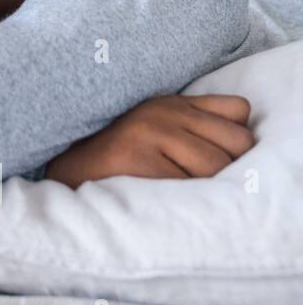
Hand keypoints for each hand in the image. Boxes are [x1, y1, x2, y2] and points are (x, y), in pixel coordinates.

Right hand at [44, 94, 253, 188]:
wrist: (62, 173)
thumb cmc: (114, 160)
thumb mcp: (154, 129)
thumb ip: (195, 124)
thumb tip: (242, 143)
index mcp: (170, 103)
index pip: (238, 114)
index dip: (232, 143)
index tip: (212, 160)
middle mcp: (162, 112)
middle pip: (237, 144)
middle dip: (225, 170)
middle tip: (195, 184)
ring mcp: (149, 133)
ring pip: (218, 168)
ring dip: (206, 188)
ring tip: (180, 195)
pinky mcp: (137, 159)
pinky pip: (190, 187)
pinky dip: (185, 201)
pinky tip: (163, 201)